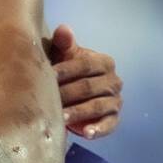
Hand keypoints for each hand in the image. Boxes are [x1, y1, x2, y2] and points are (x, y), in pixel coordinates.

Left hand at [51, 24, 122, 138]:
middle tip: (47, 100)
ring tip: (60, 117)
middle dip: (67, 93)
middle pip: (89, 87)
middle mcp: (114, 81)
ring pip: (97, 106)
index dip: (67, 69)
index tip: (48, 75)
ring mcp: (115, 101)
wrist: (72, 92)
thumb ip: (64, 44)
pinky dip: (98, 129)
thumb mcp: (63, 56)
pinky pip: (109, 125)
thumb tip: (63, 29)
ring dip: (78, 112)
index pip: (86, 65)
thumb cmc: (66, 70)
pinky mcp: (113, 119)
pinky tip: (86, 133)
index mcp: (104, 62)